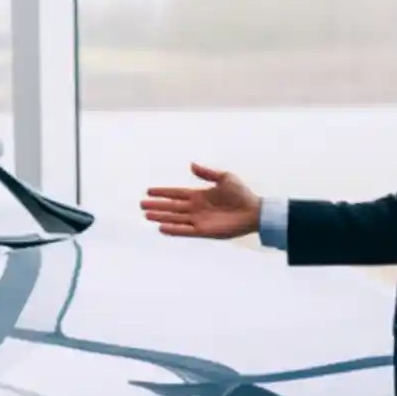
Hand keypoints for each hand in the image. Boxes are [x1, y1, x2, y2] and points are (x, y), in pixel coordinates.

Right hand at [140, 163, 261, 238]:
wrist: (254, 211)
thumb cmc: (241, 194)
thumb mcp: (225, 177)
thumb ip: (207, 173)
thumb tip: (191, 164)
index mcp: (199, 195)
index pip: (176, 193)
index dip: (163, 192)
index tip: (149, 190)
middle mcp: (196, 208)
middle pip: (171, 207)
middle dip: (157, 205)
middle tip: (141, 204)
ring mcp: (198, 220)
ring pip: (174, 218)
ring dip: (161, 216)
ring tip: (147, 215)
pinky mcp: (204, 231)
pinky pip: (185, 230)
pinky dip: (173, 229)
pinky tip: (161, 227)